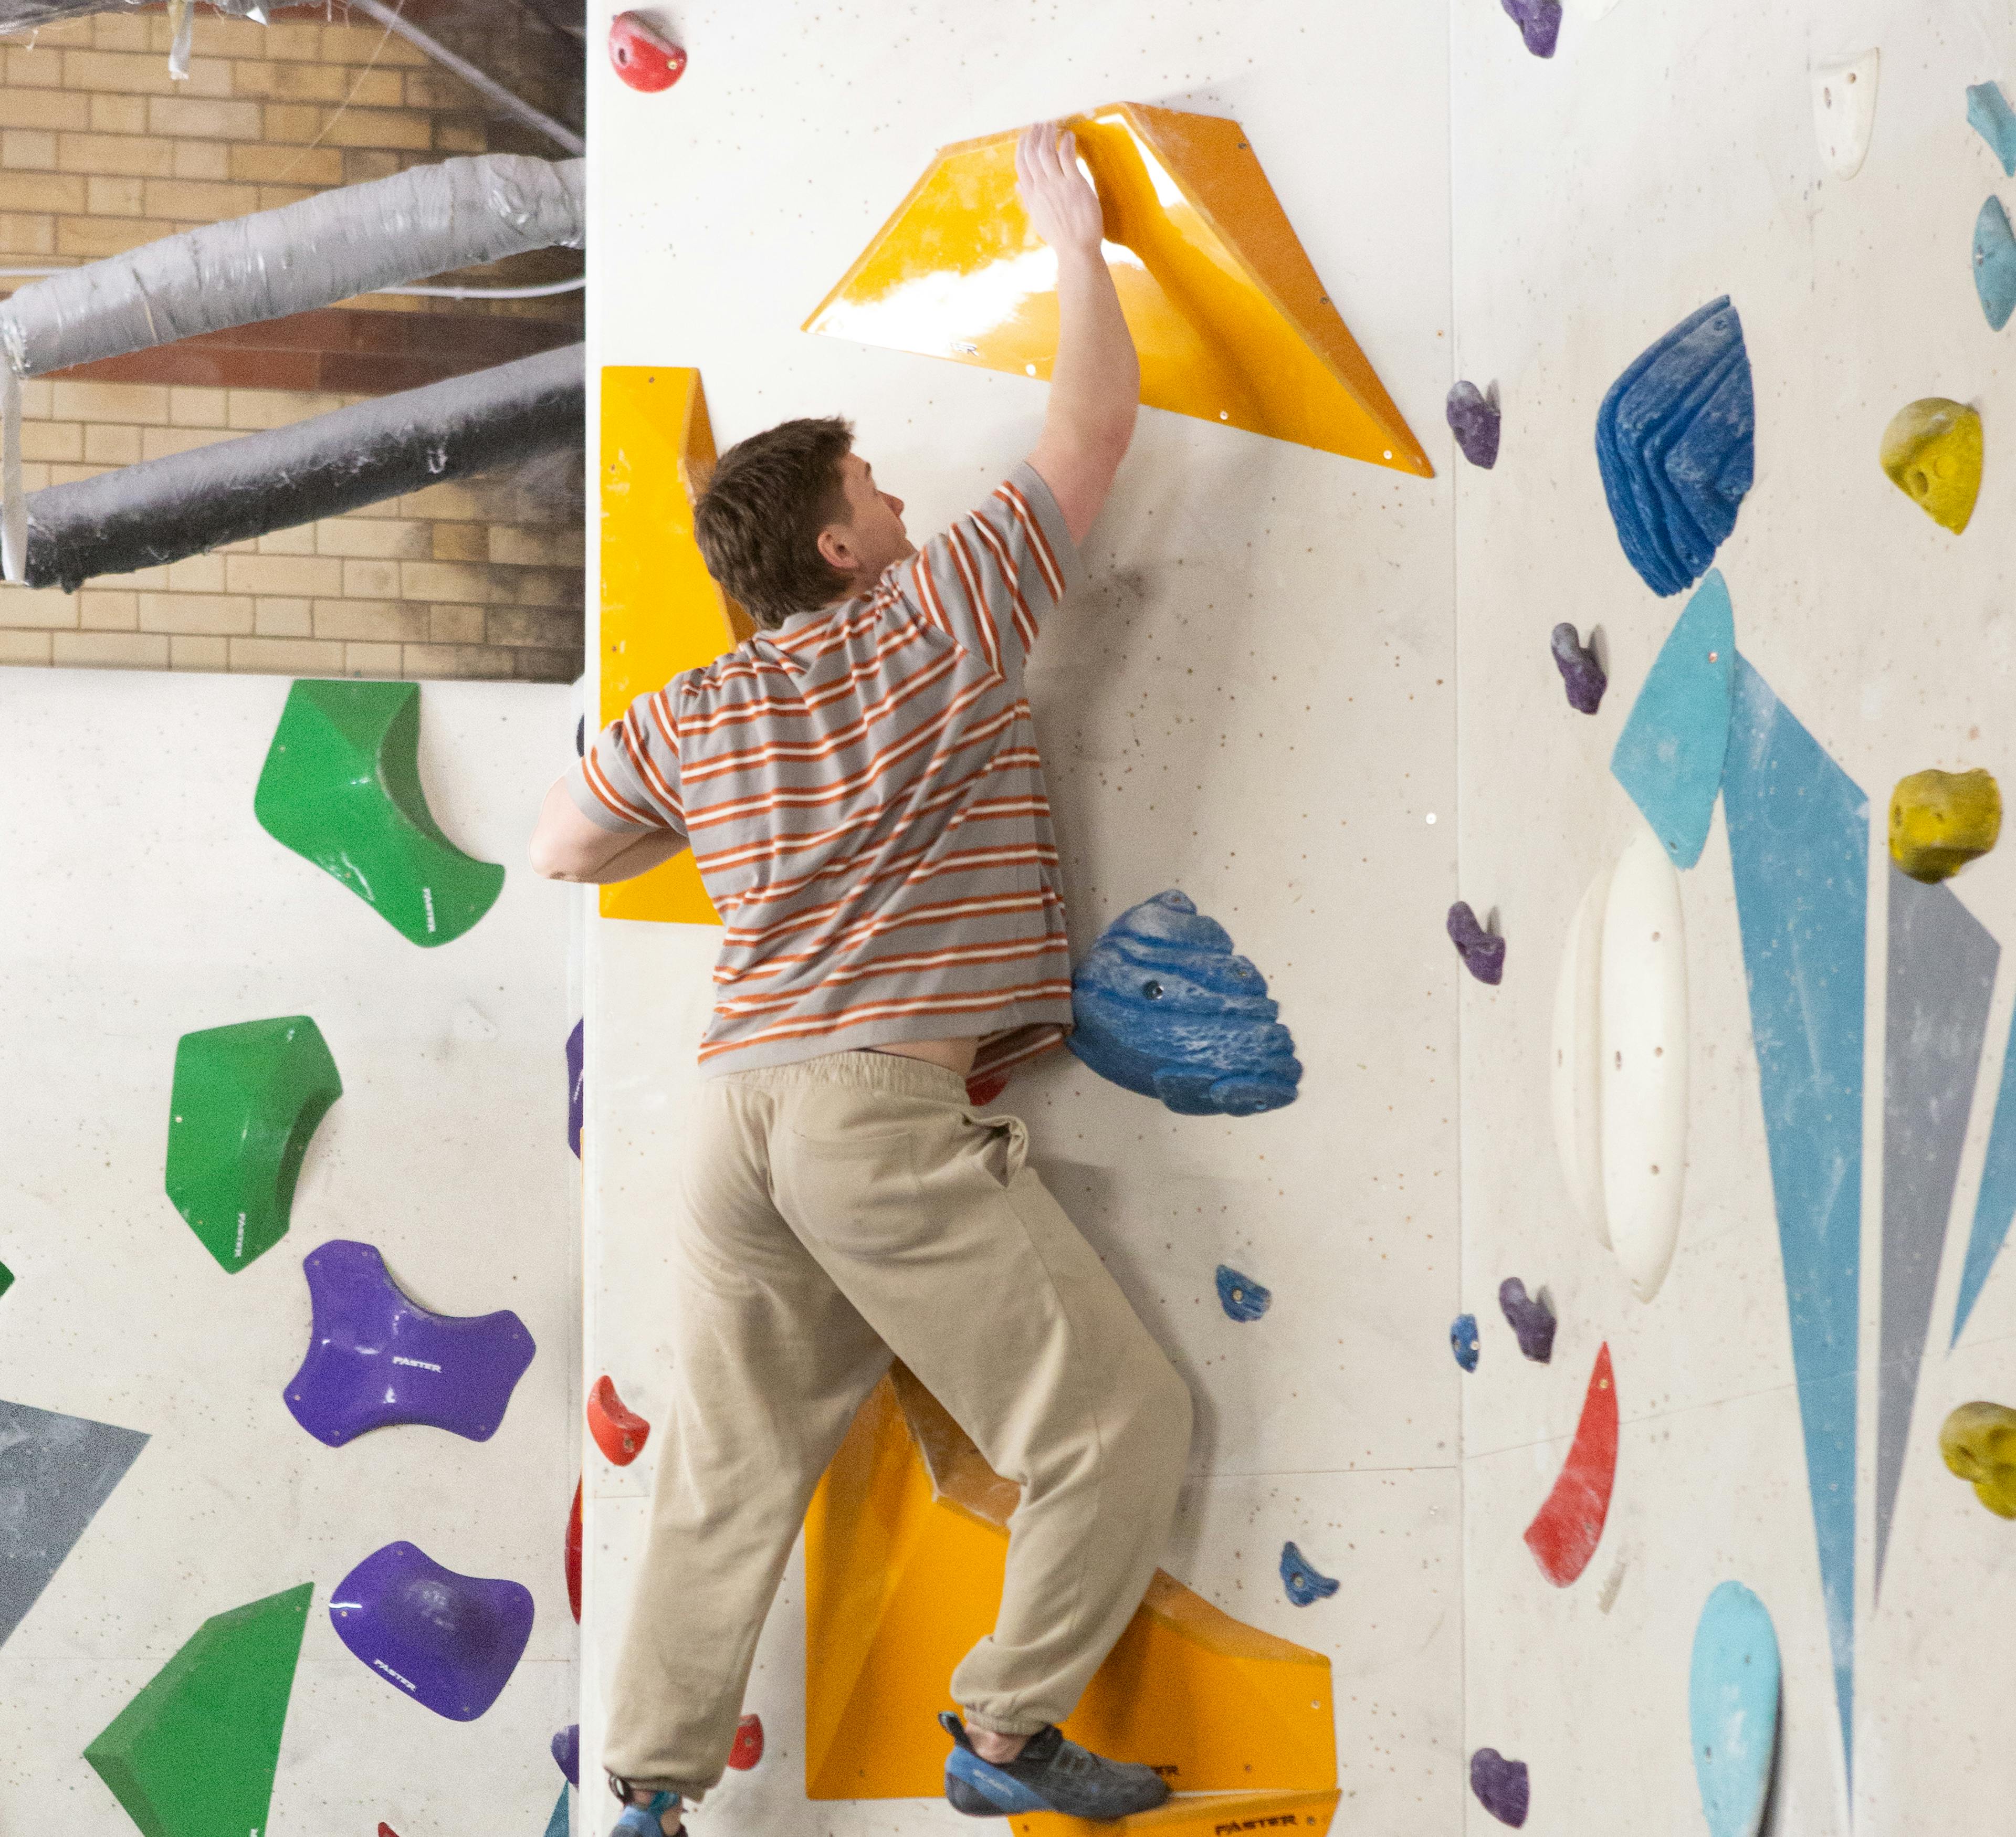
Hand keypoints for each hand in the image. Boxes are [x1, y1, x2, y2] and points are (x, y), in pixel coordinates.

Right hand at [1015, 121, 1103, 256]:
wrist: (1076, 250)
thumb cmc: (1060, 237)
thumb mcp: (1039, 218)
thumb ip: (1028, 199)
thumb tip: (1018, 184)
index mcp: (1031, 196)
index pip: (1021, 164)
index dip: (1022, 146)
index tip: (1026, 135)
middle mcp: (1041, 188)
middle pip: (1033, 154)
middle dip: (1035, 135)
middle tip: (1041, 124)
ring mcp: (1057, 185)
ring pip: (1047, 151)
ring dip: (1049, 134)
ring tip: (1053, 125)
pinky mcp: (1074, 184)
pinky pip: (1066, 156)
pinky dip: (1066, 142)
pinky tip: (1069, 135)